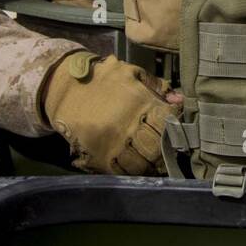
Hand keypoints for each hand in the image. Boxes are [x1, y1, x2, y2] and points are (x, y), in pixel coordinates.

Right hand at [41, 52, 180, 174]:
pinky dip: (133, 172)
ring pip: (141, 164)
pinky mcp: (99, 156)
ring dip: (152, 165)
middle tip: (170, 152)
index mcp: (139, 103)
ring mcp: (113, 144)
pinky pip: (121, 171)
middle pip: (157, 148)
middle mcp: (128, 126)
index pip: (168, 122)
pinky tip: (138, 167)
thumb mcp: (132, 73)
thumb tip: (179, 100)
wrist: (66, 89)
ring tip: (156, 162)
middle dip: (166, 150)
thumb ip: (158, 86)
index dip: (177, 128)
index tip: (179, 132)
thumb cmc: (103, 79)